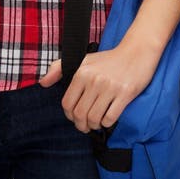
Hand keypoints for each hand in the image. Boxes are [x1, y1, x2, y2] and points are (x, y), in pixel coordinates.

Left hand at [38, 37, 163, 133]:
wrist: (136, 52)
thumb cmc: (108, 59)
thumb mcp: (82, 60)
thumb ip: (58, 68)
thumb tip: (42, 83)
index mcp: (81, 72)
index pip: (67, 104)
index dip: (69, 115)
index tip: (74, 117)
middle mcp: (94, 80)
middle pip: (79, 114)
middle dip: (81, 125)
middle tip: (85, 125)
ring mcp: (110, 87)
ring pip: (94, 118)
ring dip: (93, 125)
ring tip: (95, 123)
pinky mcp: (125, 93)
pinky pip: (110, 117)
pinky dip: (107, 122)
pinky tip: (107, 118)